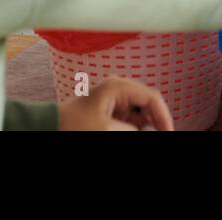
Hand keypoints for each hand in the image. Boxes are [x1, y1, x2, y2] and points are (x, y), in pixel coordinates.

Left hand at [57, 78, 173, 130]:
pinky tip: (135, 132)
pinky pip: (132, 121)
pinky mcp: (111, 113)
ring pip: (142, 115)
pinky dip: (136, 128)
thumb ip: (135, 131)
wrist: (52, 127)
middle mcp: (120, 90)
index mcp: (119, 86)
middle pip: (149, 106)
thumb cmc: (74, 124)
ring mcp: (116, 101)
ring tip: (149, 132)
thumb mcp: (108, 129)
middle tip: (162, 134)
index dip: (164, 117)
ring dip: (146, 126)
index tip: (169, 133)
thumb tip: (152, 131)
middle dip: (155, 122)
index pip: (152, 98)